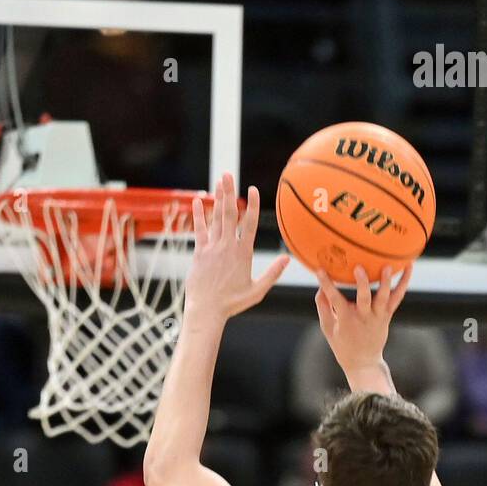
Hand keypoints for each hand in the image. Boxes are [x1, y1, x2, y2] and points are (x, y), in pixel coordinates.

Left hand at [184, 174, 288, 324]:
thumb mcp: (257, 291)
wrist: (207, 311)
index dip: (252, 206)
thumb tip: (287, 259)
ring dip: (218, 198)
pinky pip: (200, 230)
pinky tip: (199, 200)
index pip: (249, 225)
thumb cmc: (232, 304)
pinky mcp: (200, 253)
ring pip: (216, 218)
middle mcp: (227, 247)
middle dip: (230, 193)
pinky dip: (200, 215)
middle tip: (229, 174)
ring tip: (220, 180)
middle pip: (230, 215)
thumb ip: (272, 274)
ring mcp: (212, 248)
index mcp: (243, 254)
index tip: (253, 189)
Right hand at [315, 263, 411, 387]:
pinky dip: (403, 282)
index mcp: (346, 319)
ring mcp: (378, 316)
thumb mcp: (328, 328)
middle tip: (359, 268)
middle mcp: (363, 317)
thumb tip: (321, 287)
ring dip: (386, 281)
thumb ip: (323, 307)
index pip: (335, 299)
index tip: (320, 270)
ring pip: (384, 297)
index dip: (327, 285)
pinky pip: (397, 297)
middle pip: (364, 298)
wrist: (363, 362)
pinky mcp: (387, 315)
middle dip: (362, 284)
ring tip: (387, 265)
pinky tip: (408, 266)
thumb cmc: (342, 344)